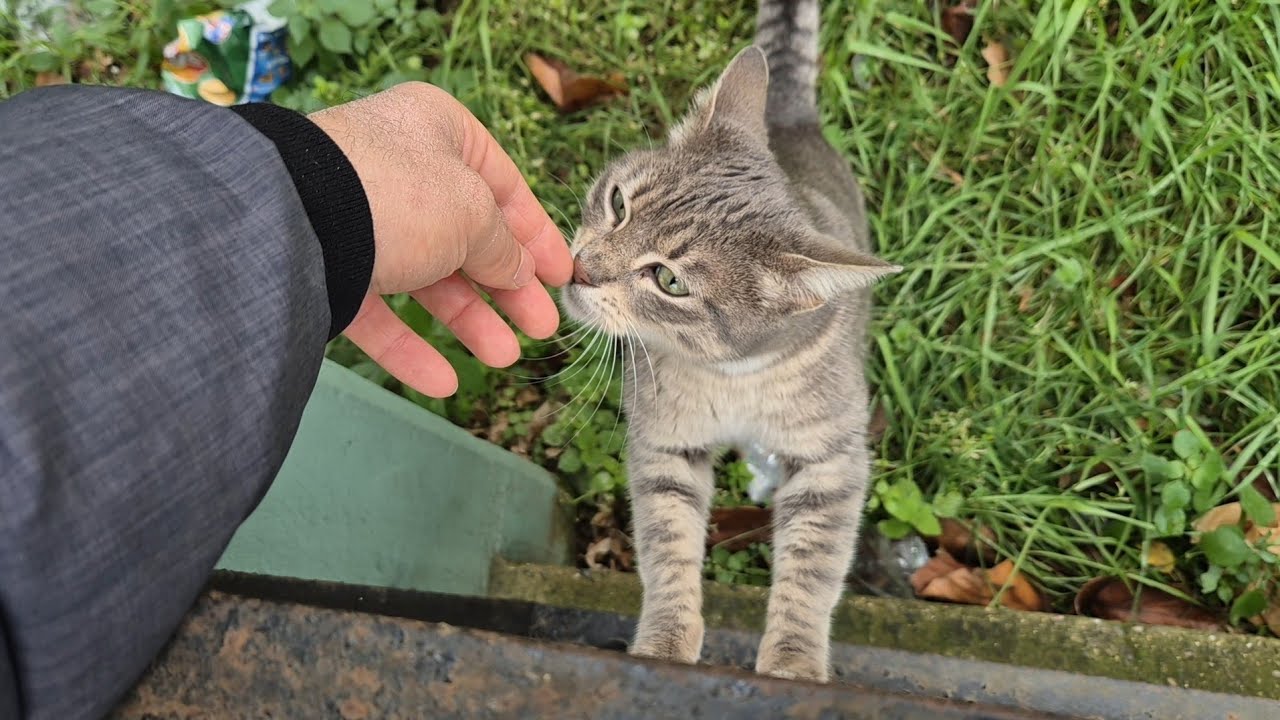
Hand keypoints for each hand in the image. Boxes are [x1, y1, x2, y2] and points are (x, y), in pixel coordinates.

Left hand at [308, 82, 571, 396]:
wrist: (292, 218)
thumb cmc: (400, 194)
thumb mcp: (476, 215)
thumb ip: (505, 248)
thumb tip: (518, 273)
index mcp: (436, 130)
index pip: (503, 184)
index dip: (535, 235)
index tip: (561, 276)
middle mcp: (396, 169)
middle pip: (466, 236)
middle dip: (506, 288)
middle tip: (540, 327)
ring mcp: (357, 220)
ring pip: (425, 277)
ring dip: (468, 322)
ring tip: (504, 358)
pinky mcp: (326, 269)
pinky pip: (378, 311)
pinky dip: (411, 347)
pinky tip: (443, 383)